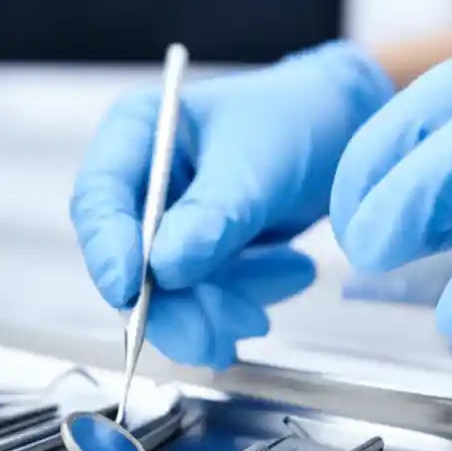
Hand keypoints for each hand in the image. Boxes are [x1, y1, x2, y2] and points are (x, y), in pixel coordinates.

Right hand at [71, 42, 393, 366]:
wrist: (354, 130)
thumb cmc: (300, 120)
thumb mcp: (258, 163)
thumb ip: (211, 216)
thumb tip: (164, 269)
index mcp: (136, 134)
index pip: (98, 199)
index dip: (107, 250)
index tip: (129, 292)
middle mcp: (141, 181)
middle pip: (126, 260)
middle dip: (173, 303)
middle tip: (217, 330)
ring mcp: (168, 222)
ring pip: (164, 293)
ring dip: (214, 311)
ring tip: (277, 287)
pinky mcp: (198, 255)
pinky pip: (202, 300)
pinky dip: (242, 302)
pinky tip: (290, 271)